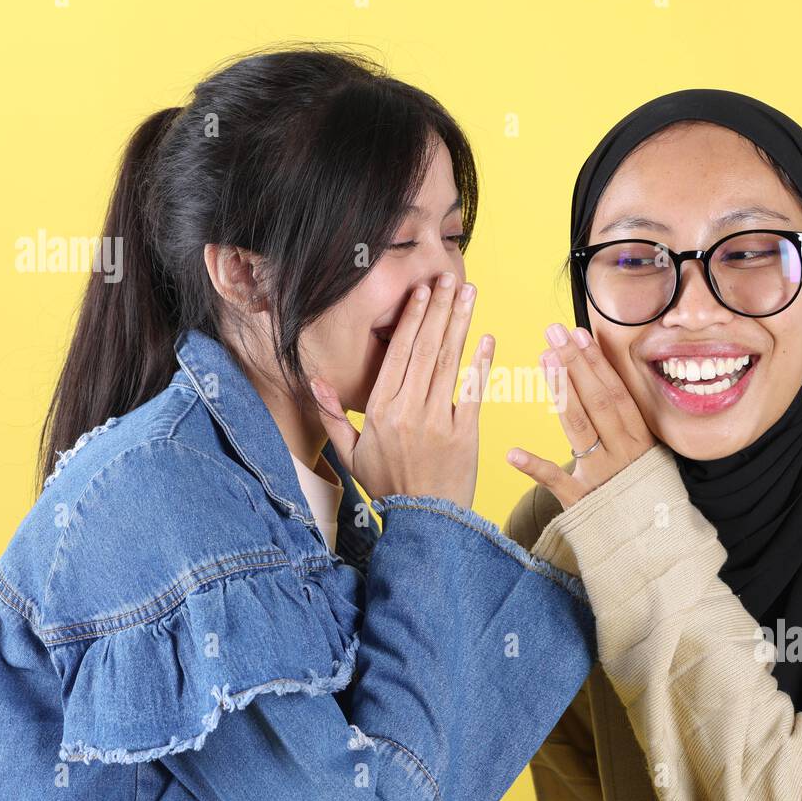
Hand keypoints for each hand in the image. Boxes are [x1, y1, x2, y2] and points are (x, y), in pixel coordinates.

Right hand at [310, 272, 492, 508]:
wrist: (425, 522)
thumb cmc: (388, 486)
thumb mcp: (351, 454)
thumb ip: (333, 415)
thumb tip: (314, 382)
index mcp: (380, 411)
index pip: (397, 355)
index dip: (411, 321)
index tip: (421, 292)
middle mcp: (408, 411)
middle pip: (424, 350)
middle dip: (438, 310)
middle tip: (448, 278)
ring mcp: (438, 422)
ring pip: (449, 363)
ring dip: (460, 325)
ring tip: (469, 294)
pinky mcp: (465, 434)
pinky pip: (474, 393)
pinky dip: (481, 365)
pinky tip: (487, 339)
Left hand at [506, 323, 655, 508]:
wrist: (652, 543)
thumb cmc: (641, 490)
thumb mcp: (643, 453)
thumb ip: (623, 421)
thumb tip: (600, 377)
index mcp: (639, 439)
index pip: (615, 393)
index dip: (596, 362)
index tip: (577, 334)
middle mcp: (623, 453)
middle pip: (598, 401)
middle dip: (575, 363)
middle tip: (553, 332)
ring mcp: (602, 477)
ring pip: (580, 429)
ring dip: (561, 392)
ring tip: (544, 359)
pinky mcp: (582, 502)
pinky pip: (556, 483)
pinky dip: (535, 468)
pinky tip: (511, 453)